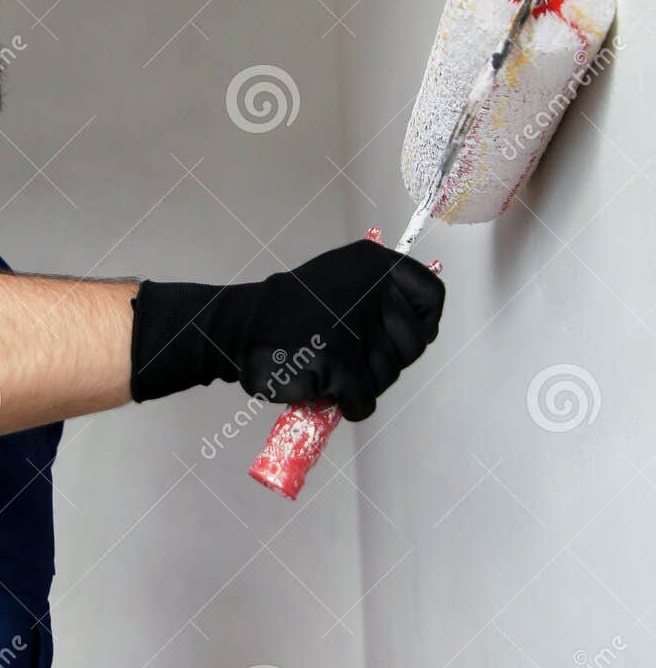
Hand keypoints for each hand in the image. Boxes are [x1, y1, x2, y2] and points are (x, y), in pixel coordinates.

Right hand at [130, 239, 444, 420]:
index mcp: (373, 262)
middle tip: (351, 358)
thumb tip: (422, 325)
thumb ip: (377, 294)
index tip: (402, 340)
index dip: (422, 326)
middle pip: (412, 346)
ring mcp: (354, 326)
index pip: (430, 298)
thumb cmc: (289, 311)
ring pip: (387, 376)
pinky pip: (363, 400)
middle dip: (387, 363)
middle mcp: (369, 287)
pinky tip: (321, 386)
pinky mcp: (338, 362)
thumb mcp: (339, 279)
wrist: (237, 327)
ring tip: (327, 365)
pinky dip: (346, 404)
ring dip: (361, 384)